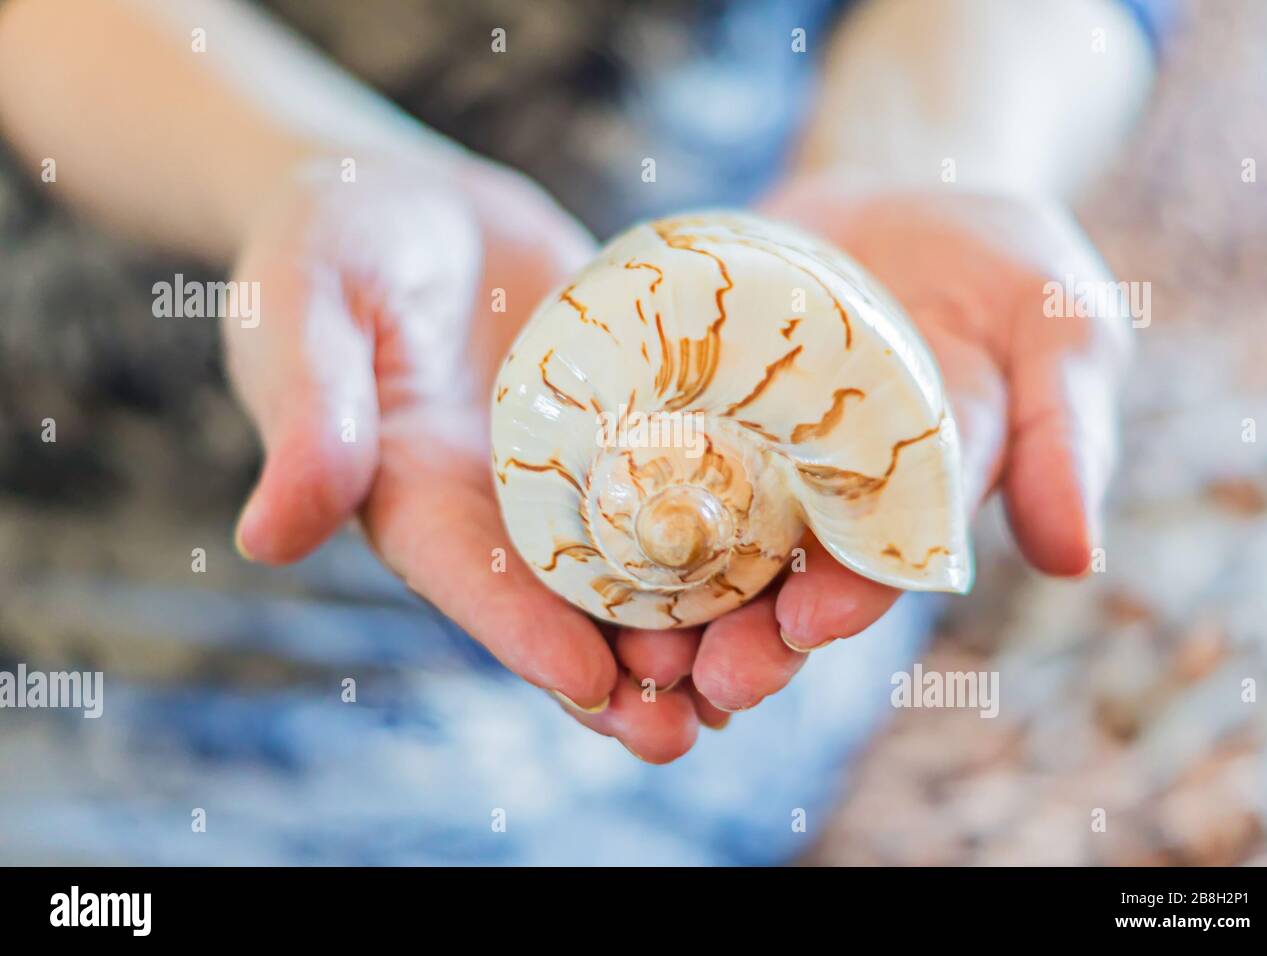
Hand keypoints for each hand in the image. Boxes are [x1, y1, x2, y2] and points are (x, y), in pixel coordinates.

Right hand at [226, 153, 719, 760]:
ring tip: (758, 674)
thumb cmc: (333, 245)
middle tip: (690, 726)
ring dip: (692, 623)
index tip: (589, 682)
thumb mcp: (304, 308)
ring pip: (635, 564)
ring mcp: (567, 471)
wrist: (408, 201)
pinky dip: (730, 524)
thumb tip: (270, 541)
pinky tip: (792, 563)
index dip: (524, 634)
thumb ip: (307, 415)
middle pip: (562, 604)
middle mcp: (497, 506)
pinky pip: (681, 479)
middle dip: (622, 669)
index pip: (467, 580)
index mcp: (413, 497)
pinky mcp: (626, 422)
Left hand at [628, 173, 1131, 728]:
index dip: (851, 594)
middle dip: (747, 634)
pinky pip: (648, 452)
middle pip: (782, 580)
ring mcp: (751, 456)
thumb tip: (1078, 559)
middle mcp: (825, 500)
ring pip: (704, 544)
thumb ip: (1062, 440)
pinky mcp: (691, 406)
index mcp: (915, 501)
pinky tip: (571, 529)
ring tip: (630, 644)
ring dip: (672, 601)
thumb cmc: (1003, 271)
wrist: (903, 195)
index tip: (812, 622)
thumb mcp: (1060, 332)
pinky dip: (615, 494)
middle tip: (706, 674)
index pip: (884, 561)